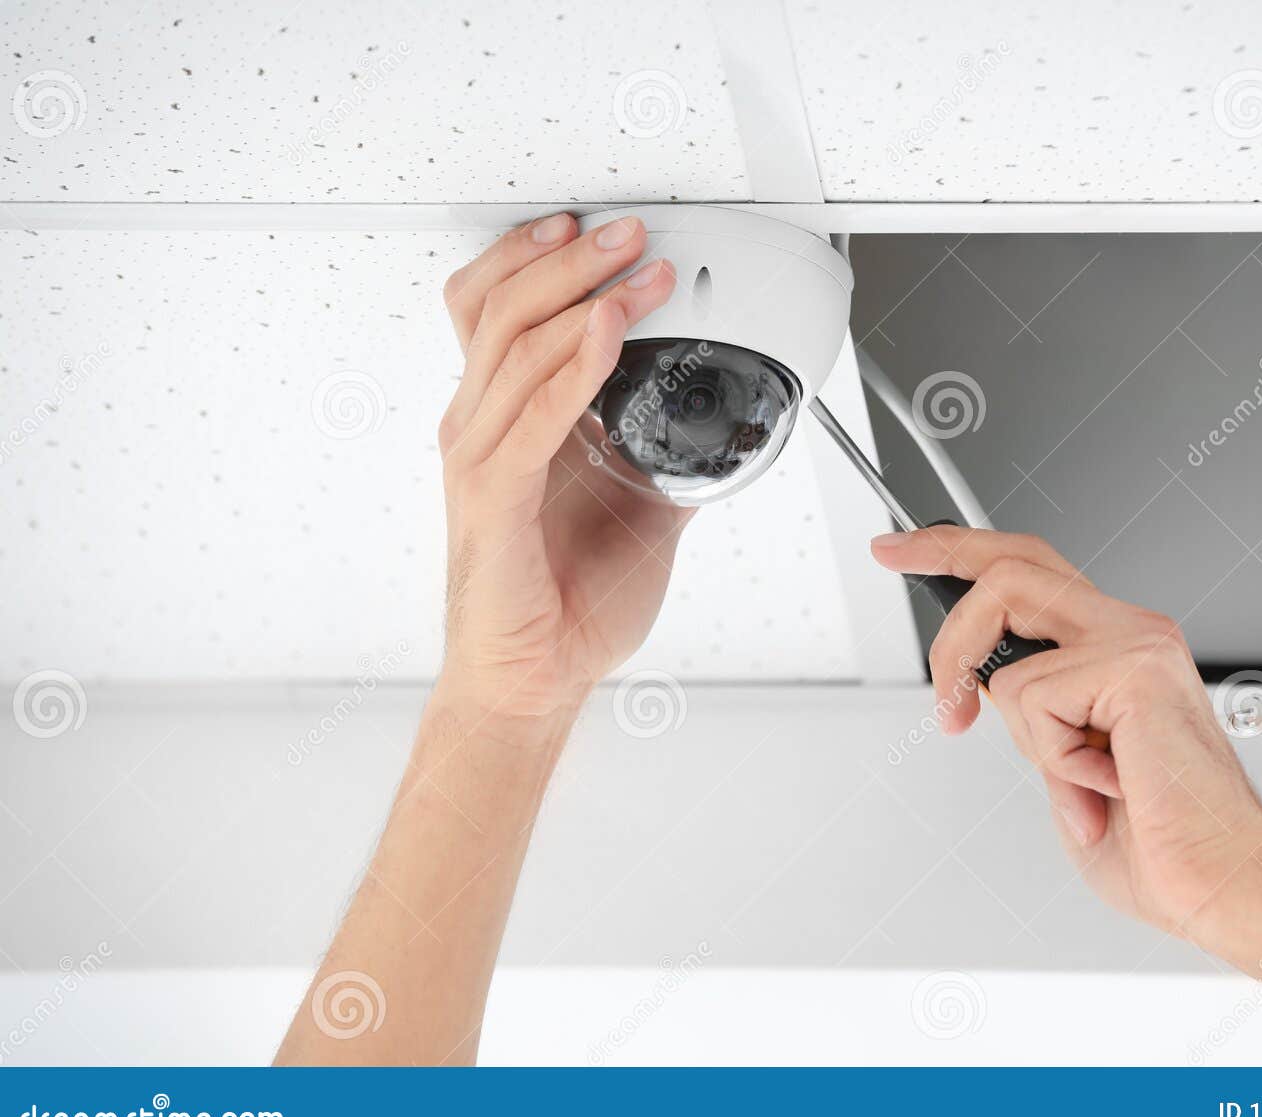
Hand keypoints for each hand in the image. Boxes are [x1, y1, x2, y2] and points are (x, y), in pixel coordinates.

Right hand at [434, 214, 689, 724]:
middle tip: (631, 231)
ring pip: (512, 346)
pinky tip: (608, 337)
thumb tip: (718, 424)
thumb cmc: (566, 601)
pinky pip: (529, 418)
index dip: (536, 257)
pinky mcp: (490, 500)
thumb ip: (665, 454)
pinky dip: (572, 369)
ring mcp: (480, 460)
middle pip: (500, 308)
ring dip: (583, 297)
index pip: (494, 309)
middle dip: (570, 259)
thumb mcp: (640, 505)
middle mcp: (482, 429)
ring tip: (641, 271)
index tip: (596, 228)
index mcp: (507, 422)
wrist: (535, 679)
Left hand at [871, 526, 1261, 934]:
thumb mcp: (1064, 764)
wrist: (1219, 881)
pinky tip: (1105, 783)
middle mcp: (1131, 632)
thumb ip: (1036, 713)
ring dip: (1013, 717)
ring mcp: (1137, 642)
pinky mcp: (1134, 669)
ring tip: (1073, 775)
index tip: (902, 548)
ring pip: (1005, 621)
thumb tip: (982, 685)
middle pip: (1012, 562)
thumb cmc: (1157, 843)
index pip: (1031, 572)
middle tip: (892, 559)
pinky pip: (1033, 696)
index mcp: (1118, 650)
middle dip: (941, 558)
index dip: (960, 552)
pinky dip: (1053, 759)